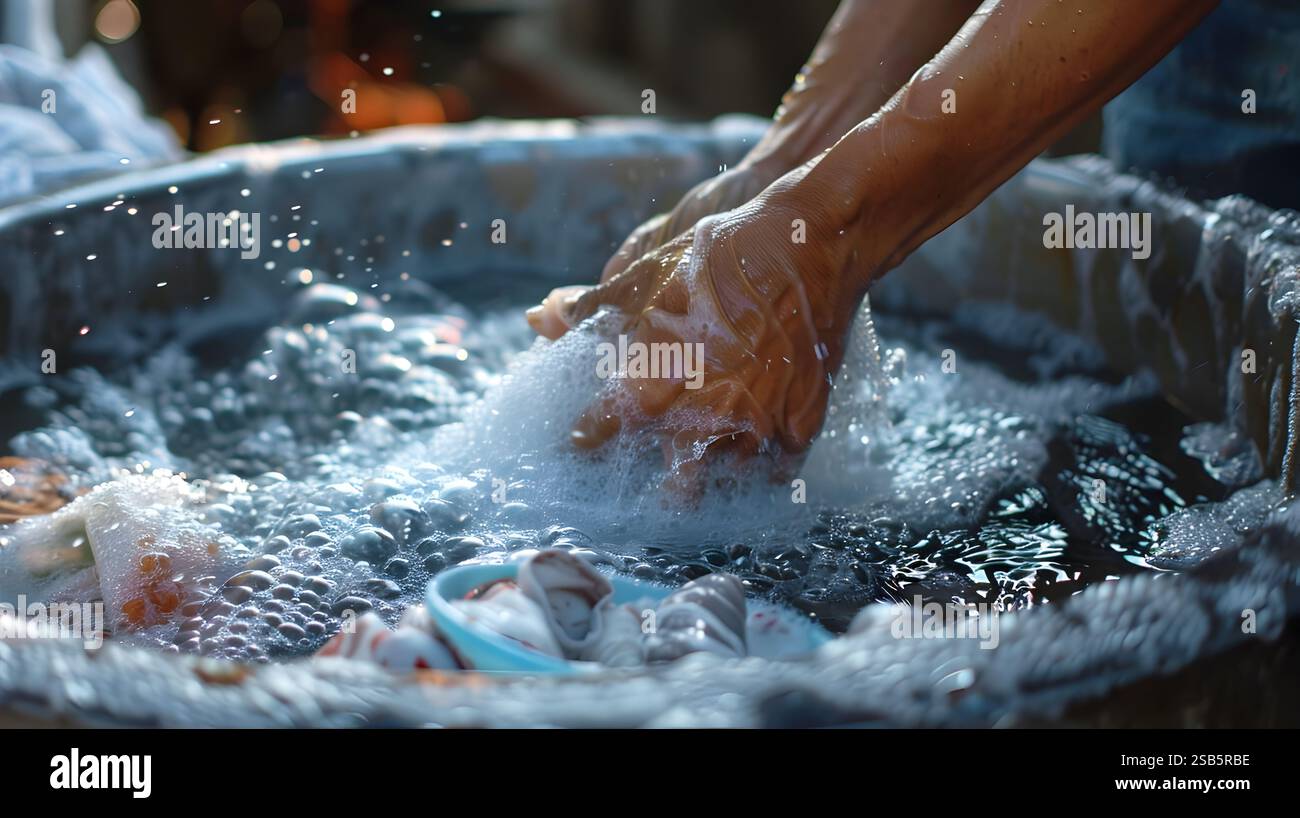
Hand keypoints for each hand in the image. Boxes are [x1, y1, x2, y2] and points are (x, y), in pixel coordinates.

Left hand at [527, 177, 874, 476]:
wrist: (808, 241)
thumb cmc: (717, 257)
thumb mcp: (644, 276)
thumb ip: (589, 308)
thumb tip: (537, 319)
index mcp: (654, 386)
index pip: (604, 432)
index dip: (591, 438)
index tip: (584, 439)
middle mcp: (702, 417)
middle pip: (677, 488)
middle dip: (666, 487)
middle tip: (661, 473)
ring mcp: (757, 423)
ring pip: (730, 478)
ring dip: (719, 470)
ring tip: (712, 458)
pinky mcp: (801, 421)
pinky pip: (780, 466)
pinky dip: (768, 462)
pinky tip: (759, 449)